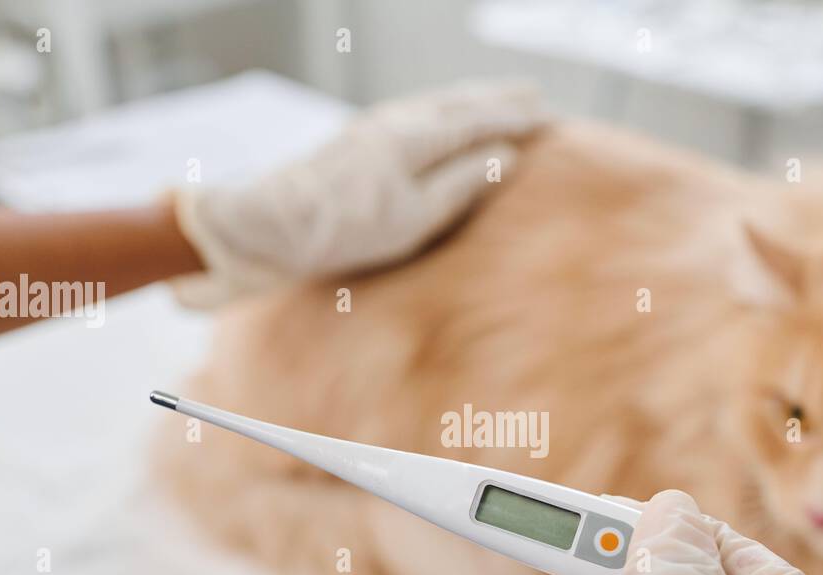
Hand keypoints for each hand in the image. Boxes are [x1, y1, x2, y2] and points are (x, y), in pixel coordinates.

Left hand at [172, 80, 545, 303]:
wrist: (271, 226)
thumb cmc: (345, 229)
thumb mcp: (417, 216)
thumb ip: (463, 183)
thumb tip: (504, 155)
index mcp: (417, 136)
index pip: (480, 120)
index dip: (517, 119)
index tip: (550, 118)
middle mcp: (395, 120)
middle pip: (459, 102)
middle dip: (499, 100)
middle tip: (534, 97)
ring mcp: (372, 126)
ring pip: (435, 104)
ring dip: (471, 101)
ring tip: (497, 103)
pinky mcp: (356, 141)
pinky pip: (415, 115)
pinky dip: (442, 112)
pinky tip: (441, 122)